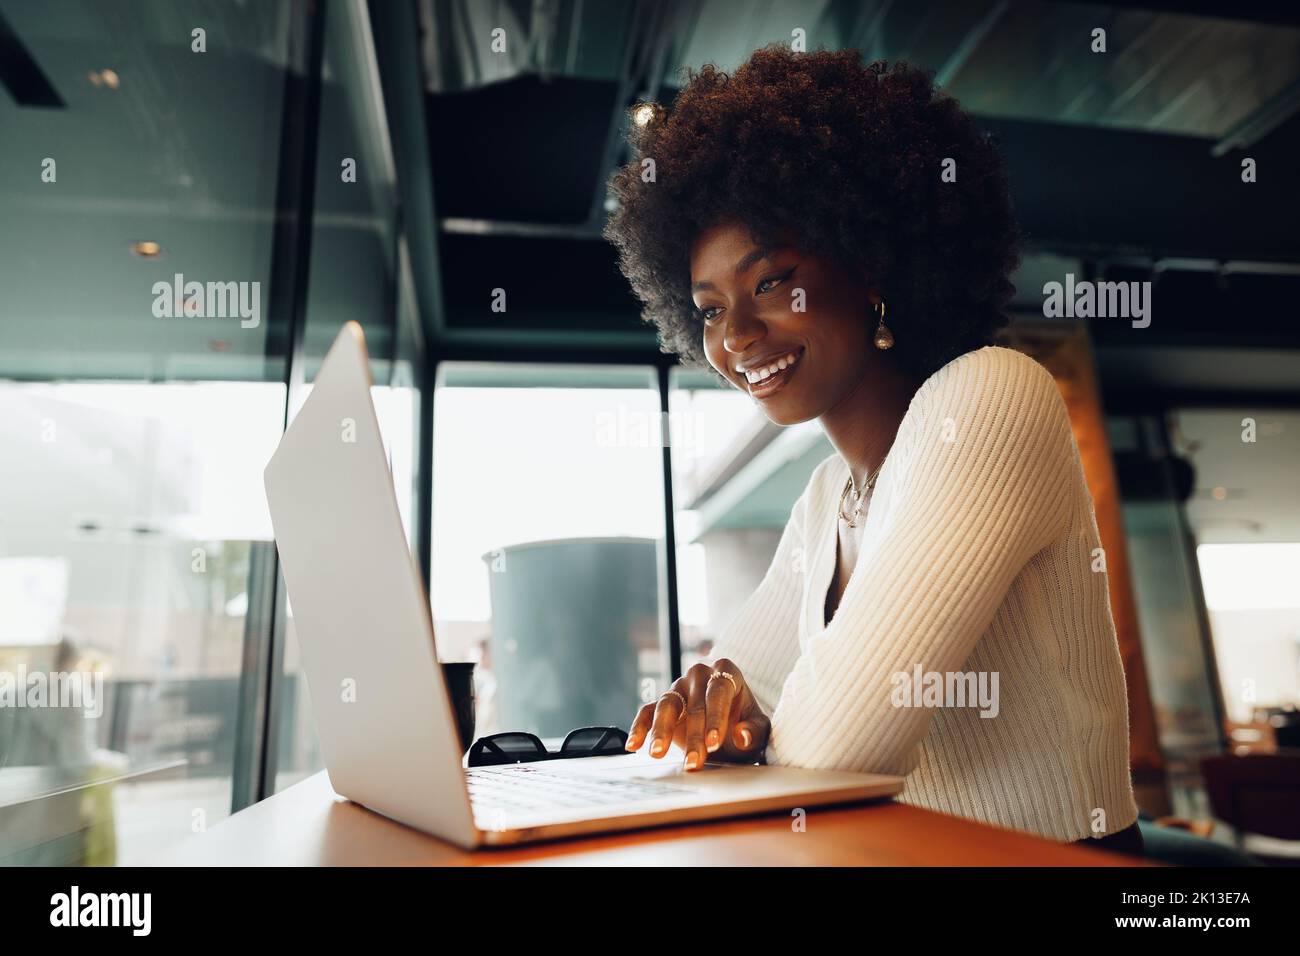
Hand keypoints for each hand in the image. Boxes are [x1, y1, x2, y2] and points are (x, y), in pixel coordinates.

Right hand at [625, 660, 769, 770]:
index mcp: (727, 672)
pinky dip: (639, 728)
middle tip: (694, 762)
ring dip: (662, 731)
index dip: (716, 717)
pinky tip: (633, 746)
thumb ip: (753, 732)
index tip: (714, 742)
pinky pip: (646, 712)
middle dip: (694, 736)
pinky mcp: (662, 703)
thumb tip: (742, 736)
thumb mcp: (759, 730)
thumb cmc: (746, 725)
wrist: (731, 730)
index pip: (719, 692)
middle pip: (694, 704)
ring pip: (666, 705)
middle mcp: (700, 675)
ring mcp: (678, 687)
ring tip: (658, 753)